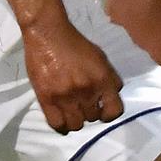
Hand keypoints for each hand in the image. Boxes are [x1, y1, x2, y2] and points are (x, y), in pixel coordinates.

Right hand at [22, 17, 125, 133]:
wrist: (48, 34)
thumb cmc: (75, 44)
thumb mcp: (100, 57)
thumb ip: (110, 78)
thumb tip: (114, 95)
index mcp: (102, 80)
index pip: (114, 111)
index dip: (109, 114)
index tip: (103, 111)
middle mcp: (87, 91)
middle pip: (93, 118)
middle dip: (89, 113)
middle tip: (82, 105)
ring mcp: (66, 97)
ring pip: (76, 125)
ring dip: (75, 120)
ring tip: (71, 112)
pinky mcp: (47, 99)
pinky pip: (57, 124)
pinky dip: (61, 126)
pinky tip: (61, 119)